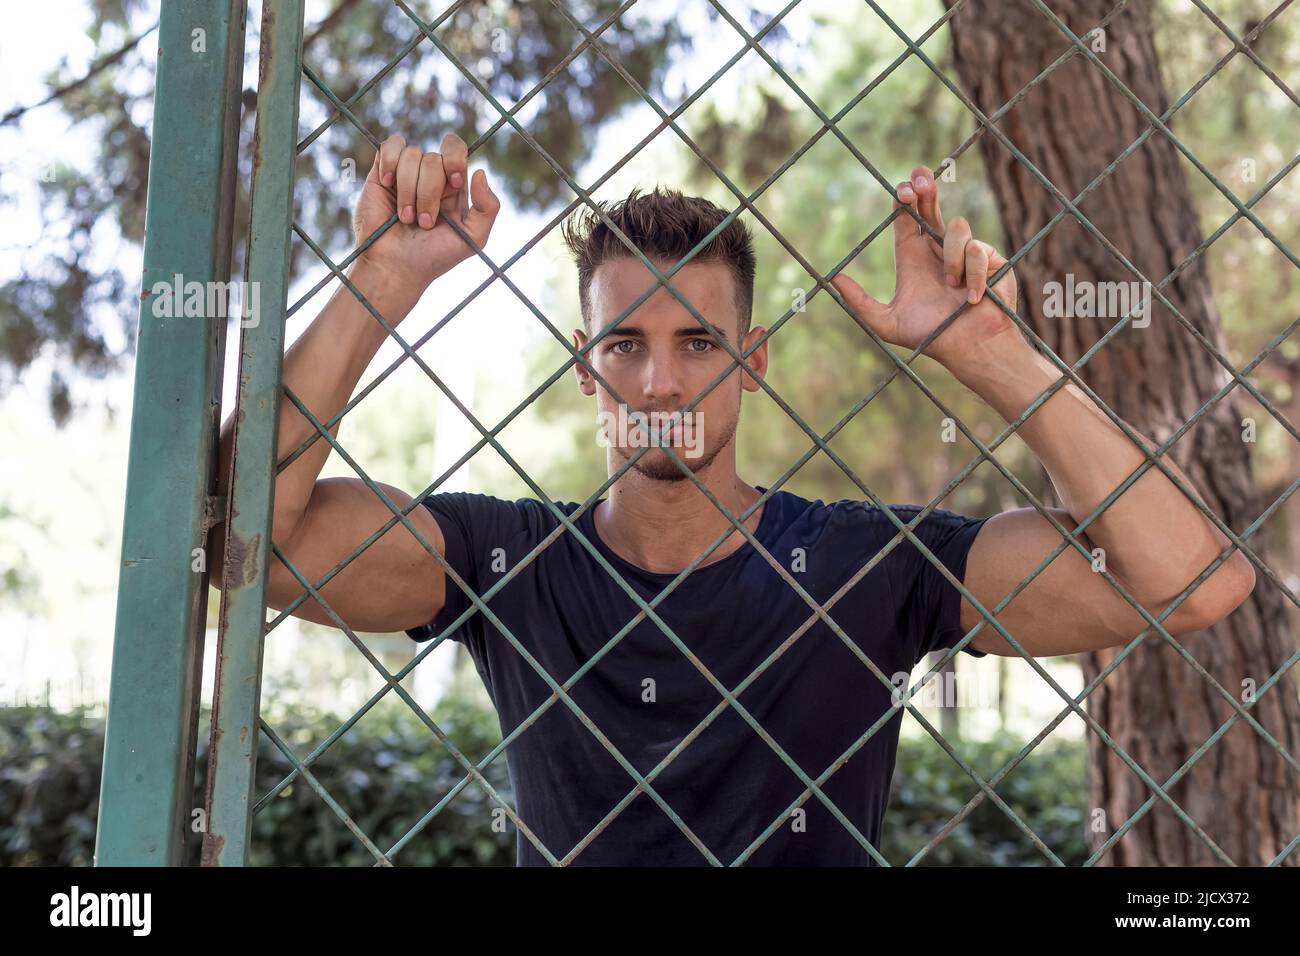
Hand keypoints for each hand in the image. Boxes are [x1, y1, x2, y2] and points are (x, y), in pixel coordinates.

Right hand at [352, 132, 500, 292]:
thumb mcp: (473, 239)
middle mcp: (431, 177)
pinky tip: (387, 183)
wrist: (395, 268)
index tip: (455, 183)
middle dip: (430, 190)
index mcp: (454, 186)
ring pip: (412, 155)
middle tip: (425, 220)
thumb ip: (488, 208)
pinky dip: (390, 162)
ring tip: (405, 218)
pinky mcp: (382, 174)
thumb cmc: (433, 257)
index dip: (456, 160)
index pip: (457, 151)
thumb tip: (480, 171)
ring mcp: (407, 173)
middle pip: (435, 158)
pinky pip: (391, 146)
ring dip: (409, 190)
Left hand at [830, 165, 1020, 367]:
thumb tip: (833, 280)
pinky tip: (972, 298)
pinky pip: (978, 250)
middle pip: (930, 204)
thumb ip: (860, 303)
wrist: (968, 349)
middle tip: (921, 181)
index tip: (902, 191)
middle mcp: (937, 248)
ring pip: (956, 227)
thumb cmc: (930, 336)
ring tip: (950, 287)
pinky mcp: (990, 258)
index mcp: (913, 256)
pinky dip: (973, 275)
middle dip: (926, 187)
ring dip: (950, 257)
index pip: (906, 218)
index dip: (904, 199)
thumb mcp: (886, 323)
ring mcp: (965, 250)